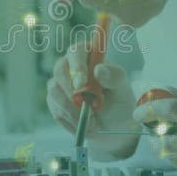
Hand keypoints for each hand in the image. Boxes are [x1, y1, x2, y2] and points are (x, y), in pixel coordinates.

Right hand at [46, 42, 141, 160]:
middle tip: (85, 107)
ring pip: (54, 91)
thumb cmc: (119, 100)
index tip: (82, 84)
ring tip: (92, 120)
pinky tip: (84, 123)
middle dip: (70, 91)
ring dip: (72, 109)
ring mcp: (60, 83)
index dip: (76, 66)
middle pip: (59, 70)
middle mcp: (70, 66)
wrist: (113, 123)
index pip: (76, 52)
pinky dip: (70, 119)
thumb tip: (99, 70)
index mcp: (88, 55)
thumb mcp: (122, 89)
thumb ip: (114, 77)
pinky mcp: (54, 100)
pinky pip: (55, 109)